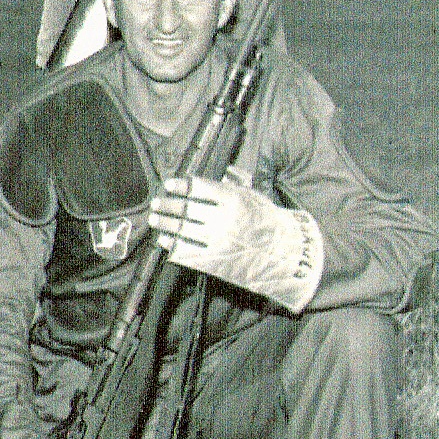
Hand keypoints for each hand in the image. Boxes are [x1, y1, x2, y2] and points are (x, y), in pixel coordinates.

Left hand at [148, 175, 321, 309]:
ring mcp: (217, 241)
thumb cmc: (266, 221)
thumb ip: (229, 186)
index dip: (180, 185)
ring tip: (154, 218)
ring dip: (163, 222)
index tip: (169, 184)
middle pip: (185, 208)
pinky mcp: (214, 260)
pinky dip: (171, 243)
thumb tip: (205, 178)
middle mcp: (223, 219)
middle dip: (167, 205)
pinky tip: (164, 239)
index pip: (198, 188)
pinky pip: (185, 250)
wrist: (284, 253)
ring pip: (181, 229)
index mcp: (234, 200)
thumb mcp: (252, 197)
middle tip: (156, 203)